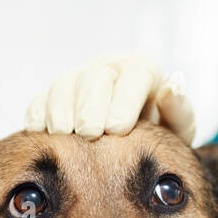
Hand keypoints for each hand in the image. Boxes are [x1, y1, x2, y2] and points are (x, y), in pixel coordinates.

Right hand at [22, 54, 196, 143]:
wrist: (135, 148)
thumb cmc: (160, 136)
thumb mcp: (178, 130)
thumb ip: (179, 112)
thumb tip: (173, 86)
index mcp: (142, 70)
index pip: (135, 75)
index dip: (124, 100)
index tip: (117, 129)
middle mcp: (110, 69)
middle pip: (96, 76)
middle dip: (91, 104)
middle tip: (90, 133)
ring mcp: (80, 80)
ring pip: (66, 84)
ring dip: (61, 108)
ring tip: (63, 133)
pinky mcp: (56, 97)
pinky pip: (42, 98)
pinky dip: (38, 111)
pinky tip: (37, 129)